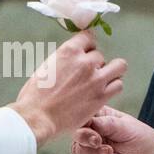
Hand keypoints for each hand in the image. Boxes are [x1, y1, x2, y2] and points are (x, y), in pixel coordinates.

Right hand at [10, 32, 126, 146]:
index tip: (86, 52)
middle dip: (94, 64)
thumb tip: (73, 60)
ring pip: (118, 66)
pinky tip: (104, 92)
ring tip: (101, 81)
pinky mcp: (101, 96)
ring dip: (110, 72)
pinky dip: (113, 87)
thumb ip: (64, 60)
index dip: (88, 46)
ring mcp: (96, 79)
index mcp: (68, 51)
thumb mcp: (46, 67)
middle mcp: (85, 62)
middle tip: (86, 75)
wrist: (37, 117)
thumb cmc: (34, 95)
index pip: (89, 37)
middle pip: (100, 55)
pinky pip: (118, 85)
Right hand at [71, 106, 153, 153]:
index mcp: (99, 119)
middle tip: (98, 140)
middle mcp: (92, 135)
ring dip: (93, 152)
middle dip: (84, 137)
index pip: (83, 116)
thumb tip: (89, 121)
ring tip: (110, 152)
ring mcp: (92, 153)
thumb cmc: (143, 140)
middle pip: (76, 134)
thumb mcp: (128, 127)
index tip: (91, 124)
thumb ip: (108, 123)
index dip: (83, 120)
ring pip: (78, 152)